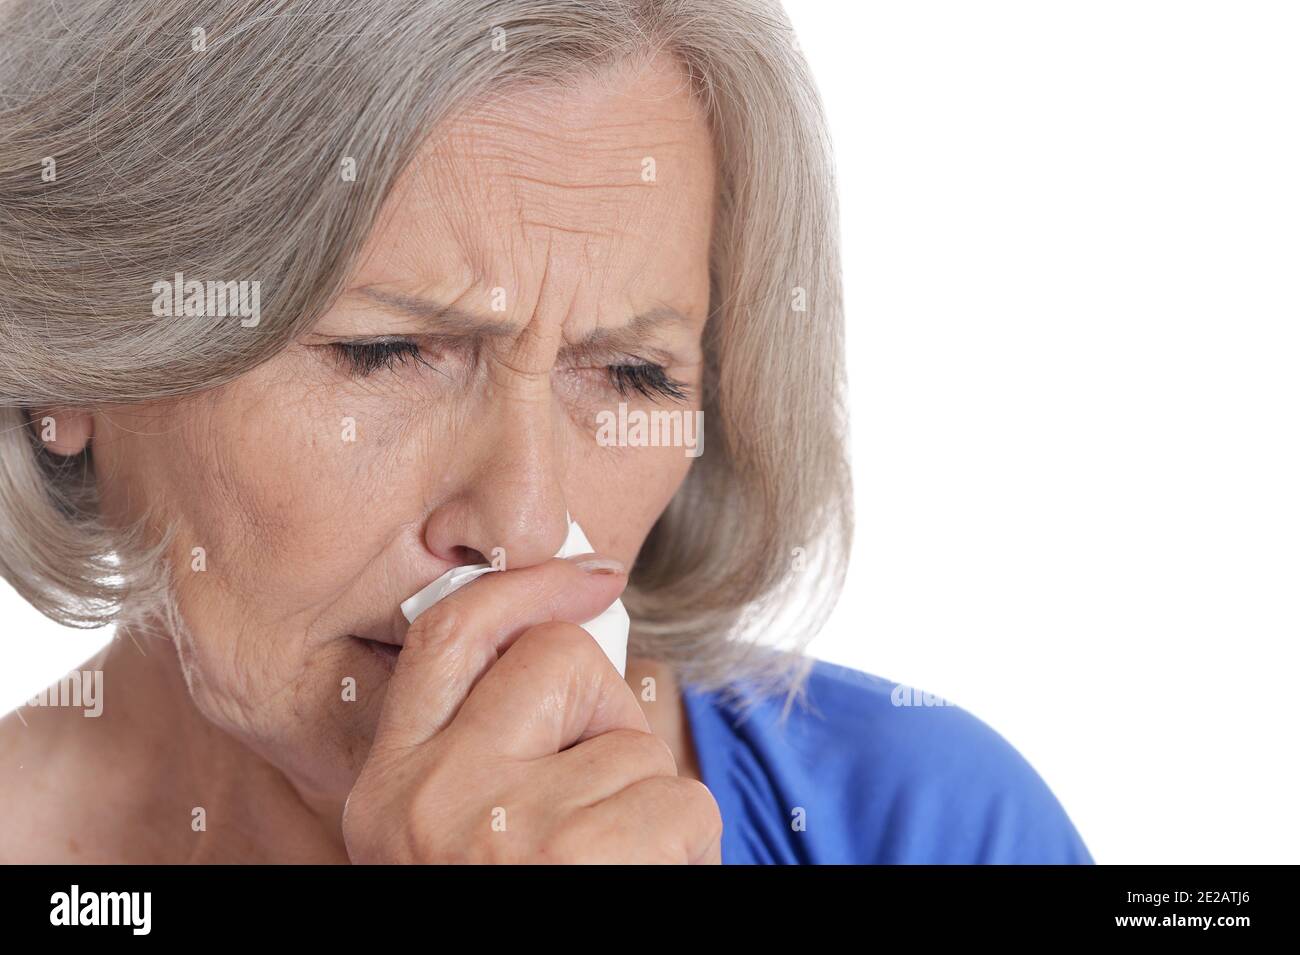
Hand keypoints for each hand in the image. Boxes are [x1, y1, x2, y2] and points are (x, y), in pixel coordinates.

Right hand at [341, 554, 722, 863]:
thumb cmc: (516, 897)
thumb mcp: (459, 829)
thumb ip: (489, 742)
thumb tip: (570, 631)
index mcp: (387, 791)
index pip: (446, 639)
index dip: (521, 589)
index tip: (588, 574)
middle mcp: (423, 802)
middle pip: (557, 663)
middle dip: (603, 718)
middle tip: (596, 806)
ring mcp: (497, 830)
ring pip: (633, 744)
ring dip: (648, 804)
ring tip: (611, 870)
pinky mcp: (576, 859)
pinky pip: (678, 799)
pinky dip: (683, 846)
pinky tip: (638, 884)